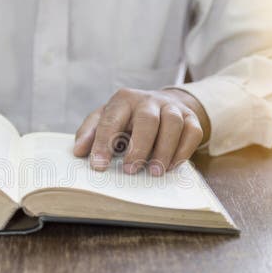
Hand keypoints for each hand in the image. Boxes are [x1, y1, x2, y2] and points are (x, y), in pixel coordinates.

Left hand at [73, 88, 209, 174]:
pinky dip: (183, 150)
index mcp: (123, 100)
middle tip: (130, 171)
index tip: (99, 166)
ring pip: (173, 124)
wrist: (160, 104)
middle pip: (147, 120)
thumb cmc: (127, 118)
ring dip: (164, 150)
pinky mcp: (191, 117)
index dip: (104, 143)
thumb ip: (89, 133)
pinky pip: (193, 131)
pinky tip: (171, 166)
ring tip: (154, 172)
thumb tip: (78, 151)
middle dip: (139, 147)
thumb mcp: (104, 119)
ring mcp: (172, 107)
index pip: (111, 120)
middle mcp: (148, 100)